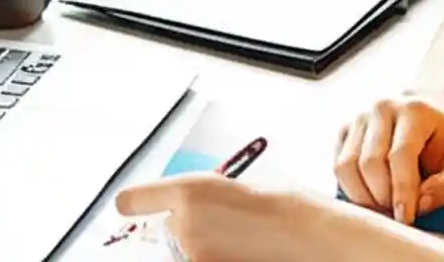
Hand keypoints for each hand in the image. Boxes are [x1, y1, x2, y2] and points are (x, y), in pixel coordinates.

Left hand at [115, 173, 315, 261]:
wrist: (310, 237)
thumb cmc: (284, 206)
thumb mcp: (238, 188)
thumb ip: (205, 198)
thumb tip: (188, 210)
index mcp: (189, 189)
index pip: (132, 200)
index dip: (135, 203)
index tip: (133, 207)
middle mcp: (183, 223)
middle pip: (169, 228)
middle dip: (188, 227)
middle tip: (225, 225)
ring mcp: (194, 254)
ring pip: (185, 249)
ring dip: (203, 246)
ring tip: (242, 239)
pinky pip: (201, 260)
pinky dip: (215, 256)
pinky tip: (243, 249)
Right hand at [335, 95, 443, 224]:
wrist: (429, 112)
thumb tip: (421, 203)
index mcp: (413, 111)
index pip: (400, 155)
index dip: (402, 191)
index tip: (406, 219)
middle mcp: (381, 109)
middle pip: (370, 163)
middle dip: (382, 198)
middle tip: (397, 215)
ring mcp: (359, 118)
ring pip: (347, 166)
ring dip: (363, 197)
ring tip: (383, 208)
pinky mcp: (345, 130)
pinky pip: (338, 166)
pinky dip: (352, 189)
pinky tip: (370, 196)